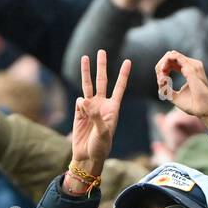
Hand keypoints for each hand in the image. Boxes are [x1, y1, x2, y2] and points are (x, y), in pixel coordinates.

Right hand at [67, 50, 130, 184]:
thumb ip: (95, 116)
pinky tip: (83, 115)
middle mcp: (101, 105)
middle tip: (102, 51)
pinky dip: (80, 106)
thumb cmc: (100, 147)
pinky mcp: (79, 112)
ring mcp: (89, 107)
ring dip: (86, 72)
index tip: (128, 61)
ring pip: (87, 85)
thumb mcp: (103, 133)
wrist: (87, 156)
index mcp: (113, 109)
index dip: (123, 75)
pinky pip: (79, 102)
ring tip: (85, 57)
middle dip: (102, 66)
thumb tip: (83, 100)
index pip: (119, 88)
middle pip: (102, 81)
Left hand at [155, 50, 207, 126]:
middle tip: (160, 79)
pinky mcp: (190, 68)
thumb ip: (166, 88)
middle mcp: (191, 66)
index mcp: (188, 71)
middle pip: (170, 56)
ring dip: (162, 65)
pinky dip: (166, 63)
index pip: (172, 62)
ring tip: (162, 78)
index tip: (161, 82)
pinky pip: (175, 56)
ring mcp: (192, 65)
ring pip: (171, 54)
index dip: (162, 70)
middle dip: (161, 66)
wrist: (203, 109)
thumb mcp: (174, 96)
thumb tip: (159, 79)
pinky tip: (163, 72)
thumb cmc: (192, 105)